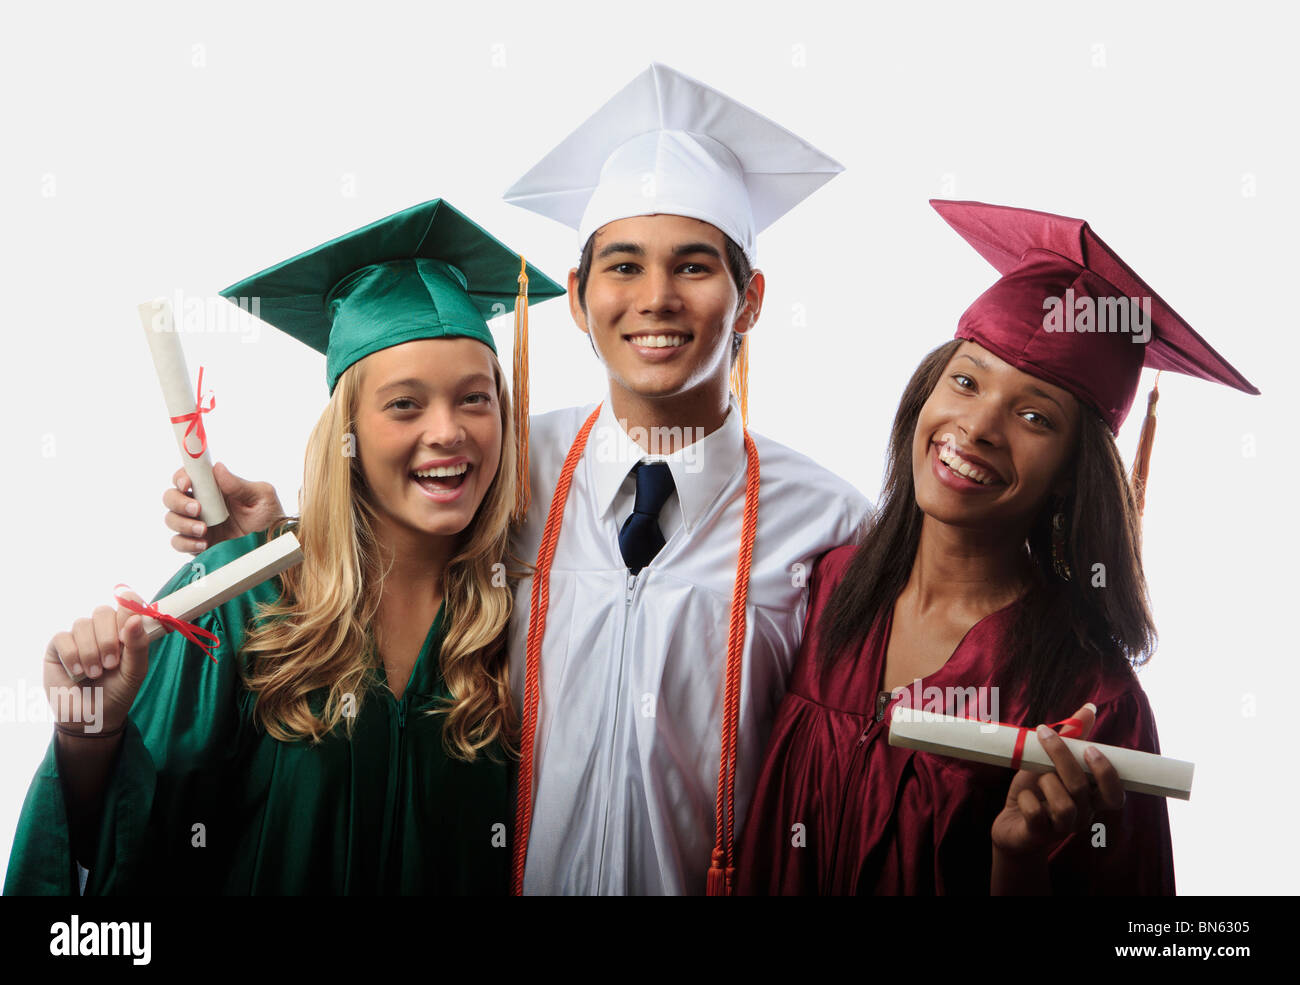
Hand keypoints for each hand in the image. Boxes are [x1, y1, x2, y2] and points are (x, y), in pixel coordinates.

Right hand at [44, 590, 151, 737]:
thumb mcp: (135, 672)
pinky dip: (72, 655)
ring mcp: (80, 636)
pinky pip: (63, 637)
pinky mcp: (58, 647)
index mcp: (125, 630)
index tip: (128, 626)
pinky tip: (78, 672)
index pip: (127, 605)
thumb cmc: (117, 692)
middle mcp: (101, 629)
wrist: (91, 718)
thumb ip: (138, 645)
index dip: (128, 609)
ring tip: (95, 673)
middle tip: (111, 664)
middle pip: (103, 612)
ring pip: (82, 624)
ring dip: (90, 651)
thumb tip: (134, 618)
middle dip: (107, 638)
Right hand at [162, 462, 282, 553]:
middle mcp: (203, 504)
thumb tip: (218, 467)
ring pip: (171, 518)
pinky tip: (203, 544)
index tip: (187, 483)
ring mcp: (198, 525)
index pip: (189, 476)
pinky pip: (178, 542)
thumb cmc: (270, 518)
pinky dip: (185, 543)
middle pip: (172, 496)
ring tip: (204, 530)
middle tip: (197, 509)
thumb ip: (239, 484)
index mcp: (215, 488)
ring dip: (182, 523)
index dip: (182, 476)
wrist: (274, 549)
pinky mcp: (197, 545)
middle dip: (178, 501)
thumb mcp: (262, 497)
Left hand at [991, 703, 1125, 860]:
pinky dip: (1026, 800)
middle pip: (1082, 788)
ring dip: (1046, 782)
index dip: (1107, 773)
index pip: (1115, 794)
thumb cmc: (1036, 789)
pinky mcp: (1038, 834)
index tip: (1090, 748)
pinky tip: (1024, 798)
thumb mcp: (1051, 760)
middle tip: (1044, 734)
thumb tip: (1091, 708)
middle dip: (1062, 758)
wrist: (1011, 822)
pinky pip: (1035, 815)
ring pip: (1064, 806)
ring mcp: (1062, 828)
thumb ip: (1073, 737)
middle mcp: (1082, 815)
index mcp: (1091, 798)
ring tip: (1036, 776)